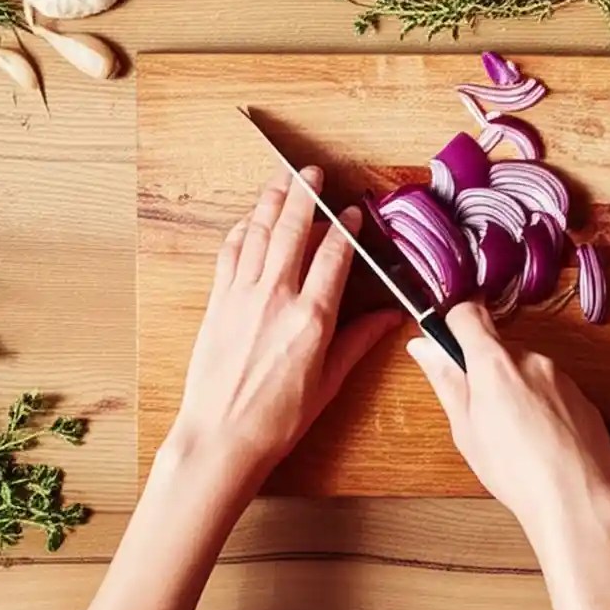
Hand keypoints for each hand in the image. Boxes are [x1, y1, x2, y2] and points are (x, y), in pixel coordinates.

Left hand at [163, 166, 401, 483]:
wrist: (221, 437)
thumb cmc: (277, 419)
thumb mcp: (329, 383)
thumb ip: (359, 342)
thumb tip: (391, 317)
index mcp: (312, 318)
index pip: (334, 255)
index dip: (346, 228)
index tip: (354, 212)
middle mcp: (276, 297)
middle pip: (294, 230)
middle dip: (305, 195)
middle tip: (313, 172)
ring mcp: (243, 295)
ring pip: (259, 233)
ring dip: (272, 201)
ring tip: (282, 179)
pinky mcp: (218, 302)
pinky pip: (231, 253)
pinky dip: (243, 230)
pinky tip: (251, 220)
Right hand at [408, 302, 609, 609]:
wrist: (576, 498)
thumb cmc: (516, 471)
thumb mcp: (465, 429)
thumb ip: (446, 381)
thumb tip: (423, 347)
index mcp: (494, 363)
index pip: (468, 314)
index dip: (454, 325)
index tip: (448, 345)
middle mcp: (531, 360)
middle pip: (499, 349)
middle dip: (487, 374)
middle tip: (482, 416)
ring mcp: (561, 377)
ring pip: (527, 372)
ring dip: (516, 393)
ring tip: (515, 439)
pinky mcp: (583, 397)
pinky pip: (552, 391)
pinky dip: (542, 408)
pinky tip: (541, 443)